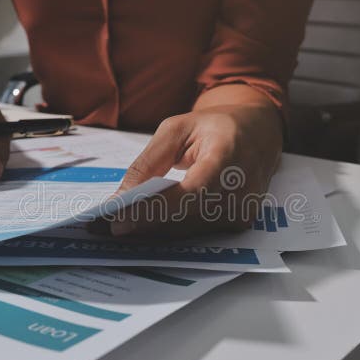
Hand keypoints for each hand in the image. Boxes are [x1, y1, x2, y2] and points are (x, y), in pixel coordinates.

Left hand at [110, 99, 282, 236]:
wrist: (258, 135)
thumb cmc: (215, 127)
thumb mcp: (177, 129)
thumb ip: (148, 162)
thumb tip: (120, 197)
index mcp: (229, 157)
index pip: (190, 194)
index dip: (154, 210)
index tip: (118, 221)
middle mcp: (241, 190)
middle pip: (184, 219)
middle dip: (141, 224)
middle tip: (101, 227)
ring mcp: (242, 212)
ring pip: (186, 231)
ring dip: (148, 231)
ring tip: (112, 227)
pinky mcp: (237, 225)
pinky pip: (195, 232)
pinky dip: (165, 230)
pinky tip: (139, 226)